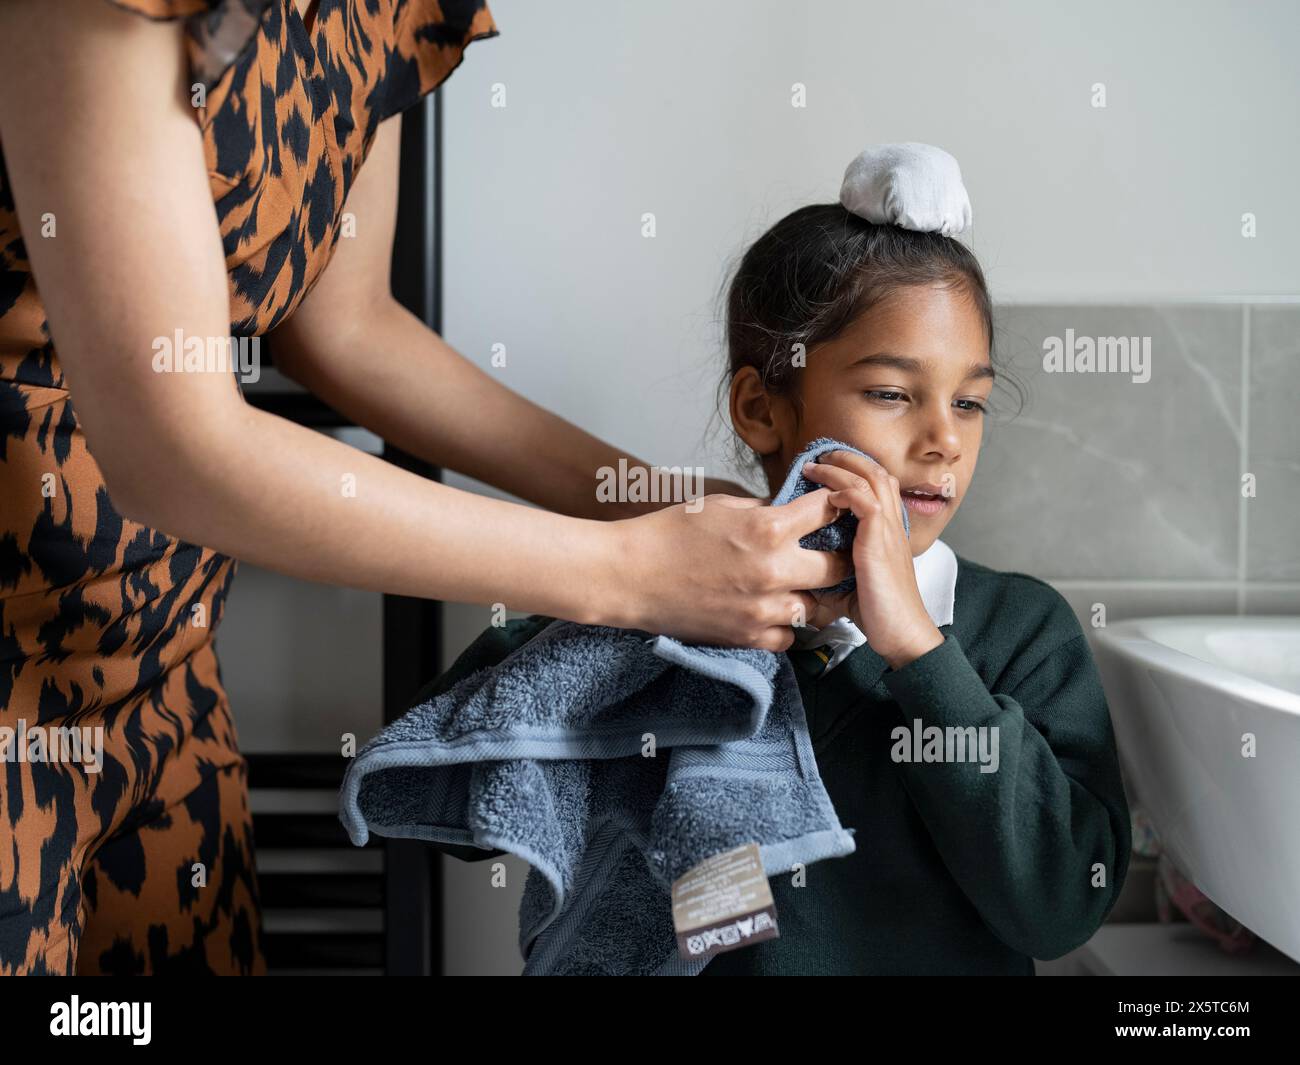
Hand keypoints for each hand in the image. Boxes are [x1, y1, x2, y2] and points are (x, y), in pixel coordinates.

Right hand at [607, 488, 853, 649]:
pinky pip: (789, 636)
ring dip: (811, 594)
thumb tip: (789, 511)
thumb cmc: (668, 533)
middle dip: (836, 555)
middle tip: (825, 553)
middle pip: (838, 566)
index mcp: (768, 528)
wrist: (629, 576)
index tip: (829, 509)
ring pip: (818, 607)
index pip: (827, 512)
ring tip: (796, 585)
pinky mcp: (748, 637)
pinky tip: (771, 610)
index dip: (832, 506)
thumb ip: (762, 510)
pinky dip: (786, 624)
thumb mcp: (720, 505)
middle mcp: (774, 570)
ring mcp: (763, 608)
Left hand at [801, 452, 944, 668]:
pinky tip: (828, 496)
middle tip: (818, 457)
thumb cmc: (877, 612)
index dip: (854, 469)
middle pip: (876, 472)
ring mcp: (888, 532)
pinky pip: (867, 503)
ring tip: (815, 467)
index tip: (825, 467)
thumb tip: (797, 566)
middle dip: (845, 459)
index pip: (878, 483)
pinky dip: (846, 492)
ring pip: (871, 480)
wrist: (902, 634)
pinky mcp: (880, 544)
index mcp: (887, 530)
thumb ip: (828, 567)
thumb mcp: (846, 582)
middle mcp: (892, 524)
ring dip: (840, 469)